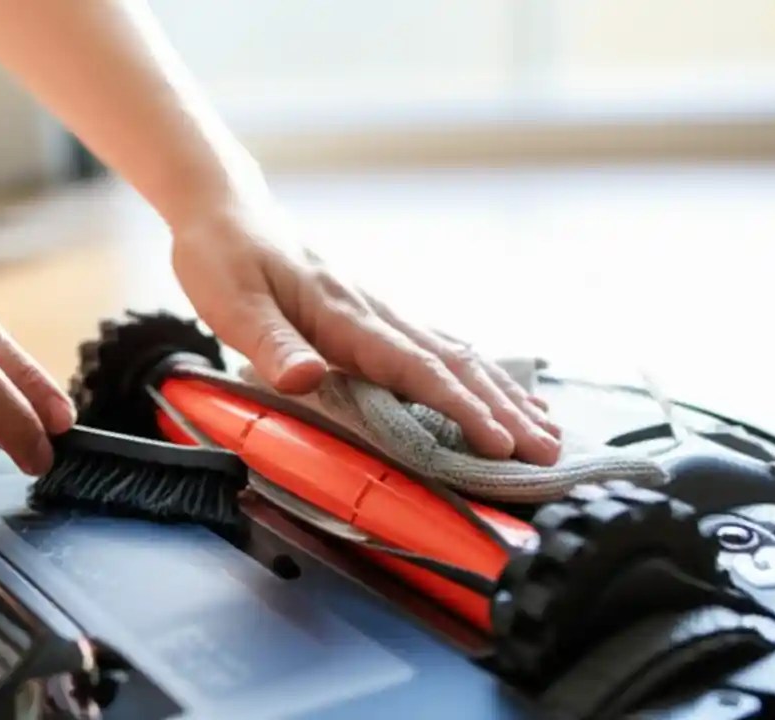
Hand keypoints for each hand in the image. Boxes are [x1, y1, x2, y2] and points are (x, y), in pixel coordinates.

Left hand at [171, 205, 561, 465]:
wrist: (229, 212)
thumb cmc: (225, 258)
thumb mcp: (233, 303)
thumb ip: (272, 344)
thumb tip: (308, 380)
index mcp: (346, 316)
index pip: (417, 368)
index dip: (461, 408)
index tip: (499, 443)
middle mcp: (375, 314)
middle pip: (454, 365)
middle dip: (505, 411)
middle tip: (548, 452)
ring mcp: (380, 315)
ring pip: (457, 356)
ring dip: (502, 395)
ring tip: (545, 430)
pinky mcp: (374, 319)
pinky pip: (438, 349)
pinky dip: (477, 376)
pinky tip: (498, 394)